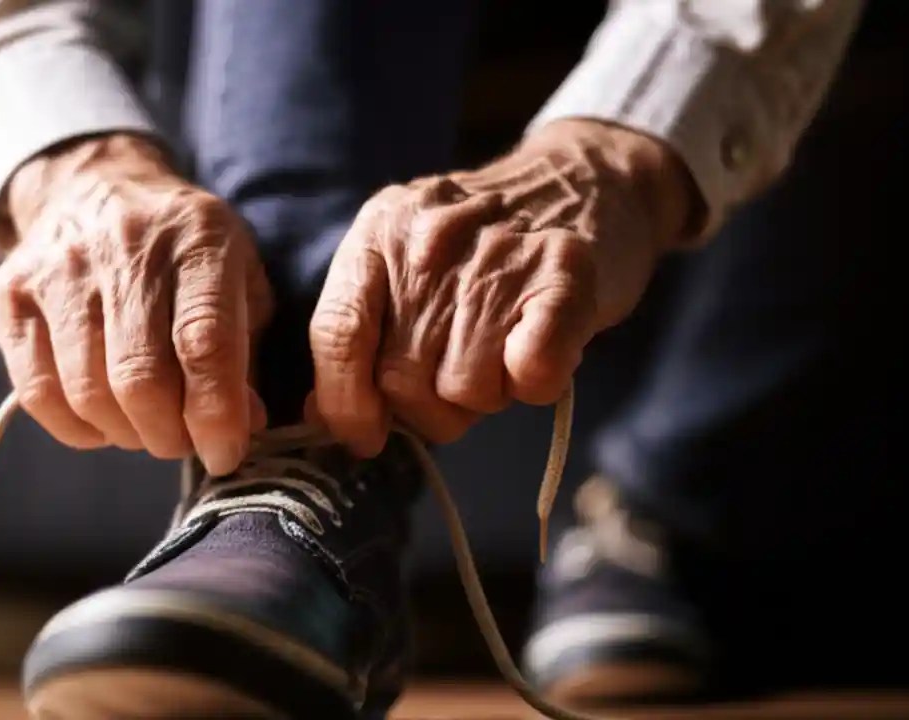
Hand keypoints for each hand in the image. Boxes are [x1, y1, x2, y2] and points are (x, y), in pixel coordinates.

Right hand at [0, 134, 272, 473]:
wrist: (97, 187)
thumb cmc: (184, 251)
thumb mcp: (239, 280)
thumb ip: (246, 352)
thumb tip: (244, 427)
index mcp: (198, 240)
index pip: (203, 344)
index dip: (216, 415)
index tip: (225, 453)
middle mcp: (125, 249)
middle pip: (140, 378)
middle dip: (168, 435)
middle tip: (183, 443)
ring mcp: (60, 269)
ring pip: (88, 392)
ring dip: (125, 434)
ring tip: (146, 428)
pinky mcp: (13, 293)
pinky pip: (37, 392)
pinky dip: (77, 428)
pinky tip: (103, 420)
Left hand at [309, 119, 697, 454]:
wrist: (582, 181)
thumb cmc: (479, 248)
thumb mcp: (402, 264)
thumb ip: (360, 333)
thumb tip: (326, 421)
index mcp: (379, 232)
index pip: (337, 335)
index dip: (344, 403)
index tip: (365, 434)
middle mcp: (431, 237)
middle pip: (400, 378)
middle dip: (428, 406)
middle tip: (459, 374)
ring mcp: (500, 251)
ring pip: (466, 388)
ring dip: (486, 394)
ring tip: (500, 352)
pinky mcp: (566, 272)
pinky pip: (531, 373)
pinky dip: (535, 384)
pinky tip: (534, 350)